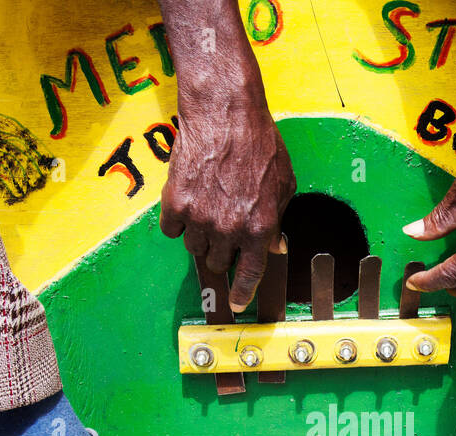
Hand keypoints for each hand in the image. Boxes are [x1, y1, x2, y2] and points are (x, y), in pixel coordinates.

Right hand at [157, 1, 295, 311]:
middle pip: (218, 262)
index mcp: (260, 228)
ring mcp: (200, 218)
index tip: (235, 302)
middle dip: (222, 253)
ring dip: (200, 237)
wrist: (225, 112)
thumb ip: (277, 218)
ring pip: (194, 248)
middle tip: (221, 231)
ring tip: (206, 210)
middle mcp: (230, 229)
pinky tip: (188, 201)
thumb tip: (273, 246)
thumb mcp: (284, 184)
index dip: (242, 292)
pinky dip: (178, 221)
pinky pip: (171, 230)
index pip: (250, 274)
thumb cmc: (259, 143)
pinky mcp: (175, 202)